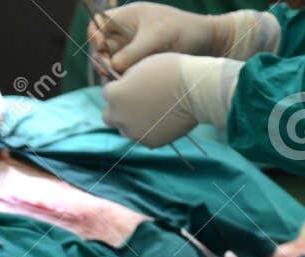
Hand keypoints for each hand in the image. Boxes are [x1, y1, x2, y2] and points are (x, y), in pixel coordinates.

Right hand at [89, 3, 277, 77]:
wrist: (209, 44)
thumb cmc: (185, 32)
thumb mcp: (157, 39)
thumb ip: (131, 53)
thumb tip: (112, 70)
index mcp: (128, 18)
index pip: (98, 25)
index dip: (95, 37)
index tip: (101, 47)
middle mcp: (127, 34)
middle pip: (101, 49)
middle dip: (102, 61)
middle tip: (110, 72)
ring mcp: (132, 51)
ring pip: (110, 65)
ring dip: (112, 75)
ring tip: (121, 81)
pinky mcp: (140, 67)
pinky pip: (124, 75)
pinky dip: (124, 81)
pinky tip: (130, 87)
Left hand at [101, 54, 239, 146]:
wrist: (197, 90)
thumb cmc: (172, 70)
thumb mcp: (142, 65)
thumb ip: (127, 79)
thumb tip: (122, 87)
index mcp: (115, 95)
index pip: (108, 92)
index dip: (120, 87)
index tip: (132, 85)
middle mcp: (120, 117)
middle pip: (109, 116)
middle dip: (119, 109)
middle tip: (135, 101)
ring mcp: (134, 132)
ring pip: (125, 129)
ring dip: (132, 121)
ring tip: (150, 110)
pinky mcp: (149, 142)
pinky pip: (143, 137)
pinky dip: (148, 130)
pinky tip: (160, 119)